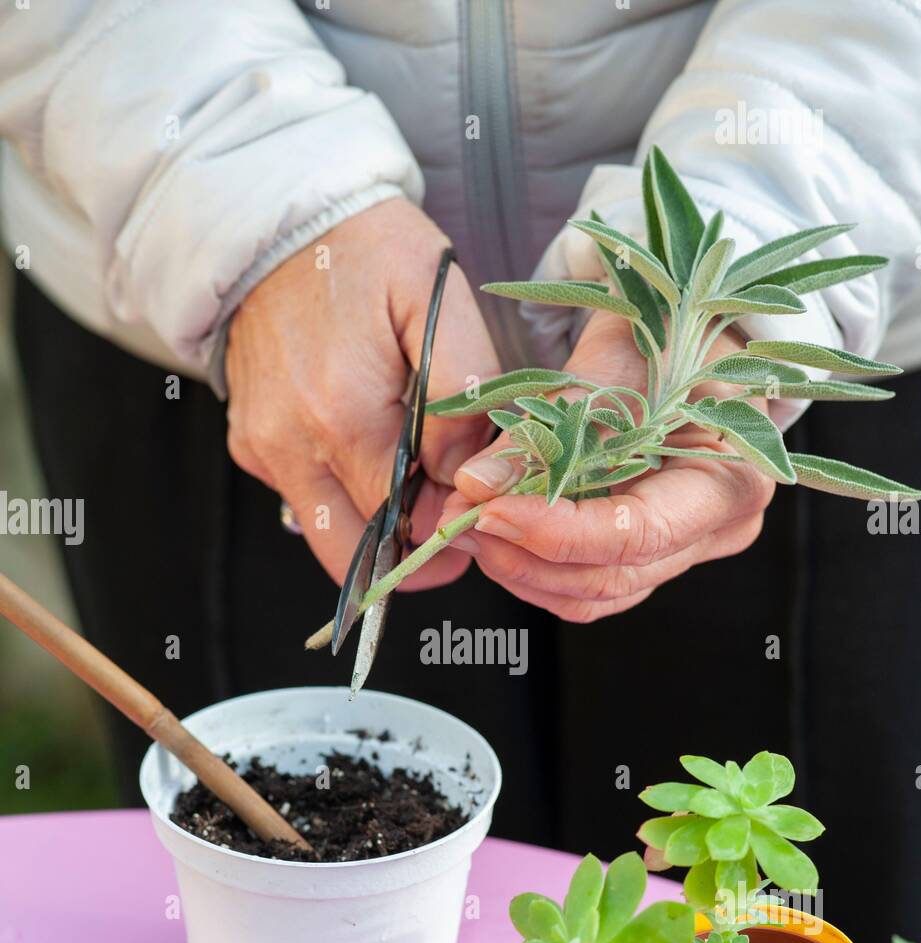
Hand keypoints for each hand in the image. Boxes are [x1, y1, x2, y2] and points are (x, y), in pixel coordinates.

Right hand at [225, 199, 499, 588]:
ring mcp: (263, 450)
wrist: (278, 215)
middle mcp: (292, 446)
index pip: (404, 523)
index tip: (474, 508)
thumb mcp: (436, 302)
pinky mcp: (248, 446)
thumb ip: (459, 394)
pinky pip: (302, 499)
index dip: (445, 528)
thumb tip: (465, 474)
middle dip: (411, 546)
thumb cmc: (368, 251)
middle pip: (360, 551)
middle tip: (449, 511)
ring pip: (328, 535)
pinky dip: (341, 492)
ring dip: (375, 527)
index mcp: (343, 416)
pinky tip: (367, 443)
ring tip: (414, 477)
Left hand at [440, 312, 774, 620]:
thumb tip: (474, 485)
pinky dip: (533, 569)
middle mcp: (716, 530)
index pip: (639, 535)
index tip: (491, 512)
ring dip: (520, 569)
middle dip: (525, 556)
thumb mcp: (609, 365)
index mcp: (732, 480)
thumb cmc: (667, 337)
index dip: (558, 534)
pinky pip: (586, 587)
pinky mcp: (645, 555)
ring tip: (468, 523)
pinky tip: (495, 535)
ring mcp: (683, 549)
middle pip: (612, 576)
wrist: (684, 336)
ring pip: (594, 595)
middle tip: (462, 519)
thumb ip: (546, 429)